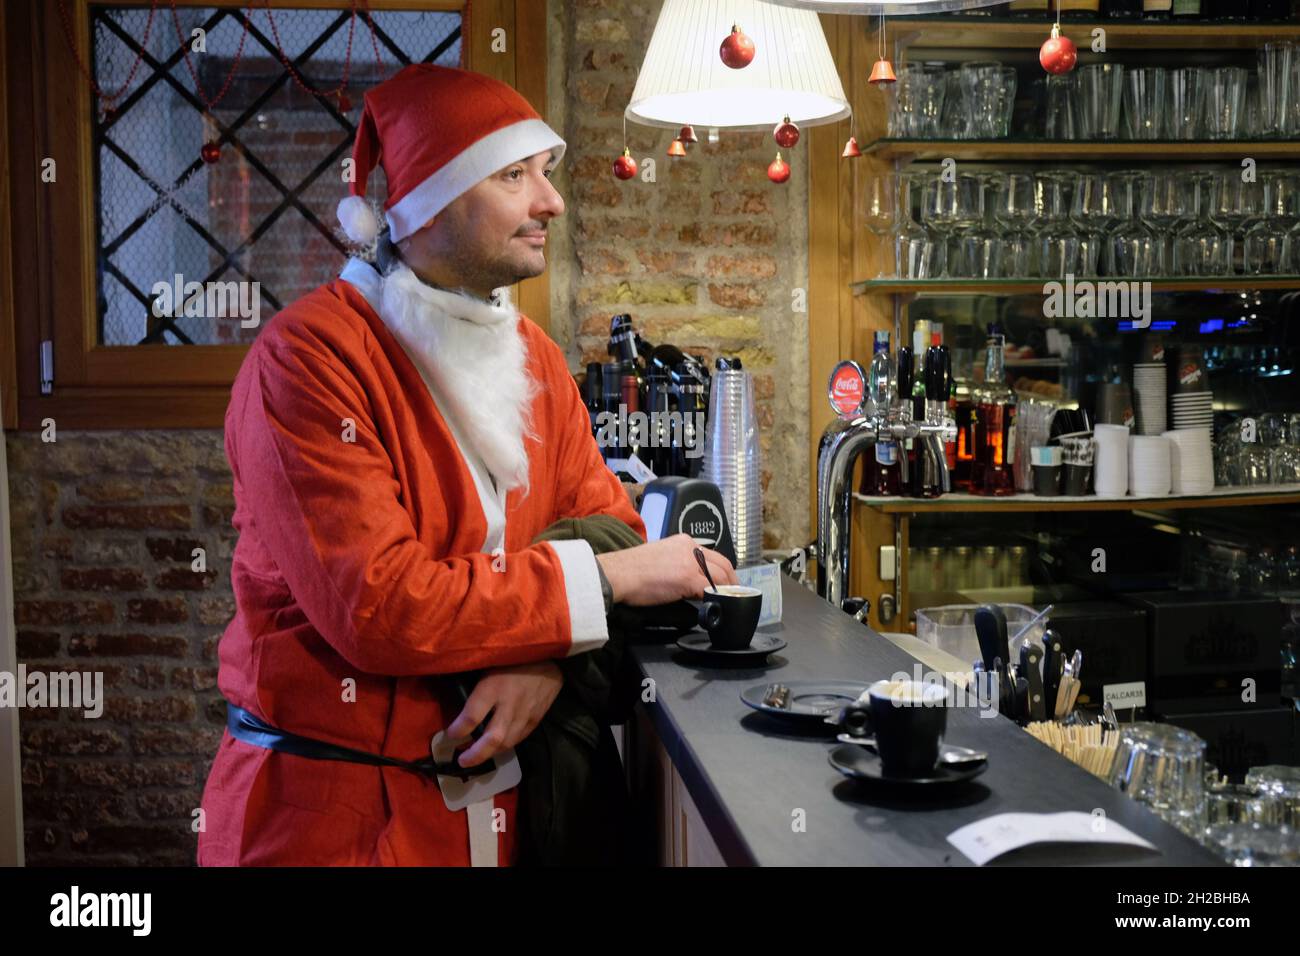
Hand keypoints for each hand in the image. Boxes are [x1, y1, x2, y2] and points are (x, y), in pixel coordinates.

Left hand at [444, 661, 563, 767]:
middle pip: (491, 739)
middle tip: (462, 761)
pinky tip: (496, 747)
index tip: (450, 733)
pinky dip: (505, 746)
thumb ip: (477, 684)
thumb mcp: (490, 663)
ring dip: (489, 754)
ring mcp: (525, 715)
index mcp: (494, 687)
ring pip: (506, 743)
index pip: (472, 716)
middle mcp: (509, 705)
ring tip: (476, 757)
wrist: (550, 659)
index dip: (458, 729)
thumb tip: (458, 700)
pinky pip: (518, 739)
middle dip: (475, 754)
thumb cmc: (514, 657)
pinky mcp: (535, 720)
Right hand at [595, 534, 737, 606]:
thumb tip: (690, 581)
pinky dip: (716, 598)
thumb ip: (678, 564)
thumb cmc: (631, 570)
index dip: (723, 571)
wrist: (617, 573)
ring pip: (721, 576)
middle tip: (733, 595)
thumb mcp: (660, 558)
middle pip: (723, 564)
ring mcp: (691, 562)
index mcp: (683, 541)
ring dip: (726, 591)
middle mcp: (690, 547)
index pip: (712, 555)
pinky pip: (711, 590)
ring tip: (727, 602)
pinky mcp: (688, 578)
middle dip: (731, 581)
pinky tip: (715, 606)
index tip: (725, 583)